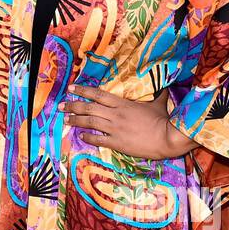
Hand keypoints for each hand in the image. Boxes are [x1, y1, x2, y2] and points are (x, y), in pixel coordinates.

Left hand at [59, 84, 197, 159]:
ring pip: (90, 122)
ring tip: (65, 119)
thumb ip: (157, 94)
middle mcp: (115, 115)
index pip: (98, 94)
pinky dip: (88, 137)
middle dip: (73, 105)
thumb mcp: (158, 104)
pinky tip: (81, 136)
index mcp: (123, 104)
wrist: (167, 138)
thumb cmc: (163, 120)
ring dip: (76, 120)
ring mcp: (115, 129)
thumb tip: (164, 86)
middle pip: (89, 108)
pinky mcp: (117, 143)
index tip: (71, 88)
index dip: (83, 90)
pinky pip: (98, 139)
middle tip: (61, 105)